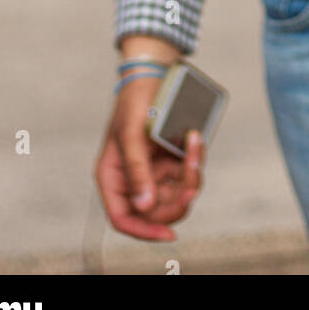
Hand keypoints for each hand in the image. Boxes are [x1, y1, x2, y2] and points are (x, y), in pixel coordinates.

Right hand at [93, 76, 205, 240]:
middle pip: (156, 211)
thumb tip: (144, 207)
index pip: (123, 218)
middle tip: (192, 180)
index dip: (144, 231)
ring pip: (176, 195)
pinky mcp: (170, 161)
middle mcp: (133, 179)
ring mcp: (153, 171)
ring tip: (194, 143)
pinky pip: (186, 175)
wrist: (153, 75)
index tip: (168, 234)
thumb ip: (137, 170)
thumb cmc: (134, 101)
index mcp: (113, 177)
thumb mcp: (132, 134)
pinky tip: (195, 138)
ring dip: (190, 176)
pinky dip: (194, 161)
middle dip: (178, 199)